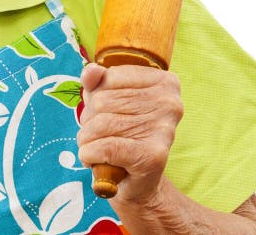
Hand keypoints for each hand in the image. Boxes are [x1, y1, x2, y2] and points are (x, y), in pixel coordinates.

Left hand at [76, 63, 183, 204]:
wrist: (138, 183)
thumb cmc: (122, 135)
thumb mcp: (107, 101)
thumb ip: (97, 82)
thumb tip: (91, 71)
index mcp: (165, 82)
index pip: (111, 76)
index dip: (96, 95)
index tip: (103, 112)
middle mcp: (170, 103)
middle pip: (103, 100)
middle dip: (89, 120)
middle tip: (96, 135)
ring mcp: (165, 129)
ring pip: (101, 123)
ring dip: (86, 139)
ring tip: (93, 148)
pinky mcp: (153, 155)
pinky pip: (106, 147)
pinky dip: (89, 154)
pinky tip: (92, 159)